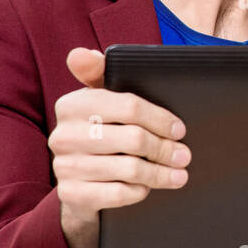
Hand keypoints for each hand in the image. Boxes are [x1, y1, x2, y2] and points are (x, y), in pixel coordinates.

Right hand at [50, 47, 190, 247]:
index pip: (130, 106)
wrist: (80, 183)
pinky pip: (118, 193)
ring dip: (160, 173)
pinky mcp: (70, 194)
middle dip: (166, 149)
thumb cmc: (103, 134)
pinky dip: (139, 192)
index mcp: (73, 104)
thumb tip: (79, 54)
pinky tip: (146, 188)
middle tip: (184, 156)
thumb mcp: (104, 103)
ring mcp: (64, 166)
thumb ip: (99, 73)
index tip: (180, 130)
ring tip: (178, 175)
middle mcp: (63, 134)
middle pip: (134, 139)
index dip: (162, 119)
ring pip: (130, 169)